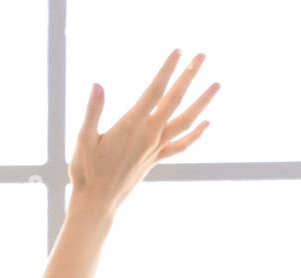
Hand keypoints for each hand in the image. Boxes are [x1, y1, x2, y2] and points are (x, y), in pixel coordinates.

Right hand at [70, 49, 219, 216]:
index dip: (167, 70)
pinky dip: (195, 134)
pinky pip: (181, 145)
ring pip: (185, 121)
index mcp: (131, 126)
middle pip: (175, 100)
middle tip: (201, 56)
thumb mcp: (83, 140)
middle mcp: (148, 135)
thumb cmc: (86, 172)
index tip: (178, 51)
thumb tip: (98, 85)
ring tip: (217, 85)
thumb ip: (93, 111)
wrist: (96, 202)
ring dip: (203, 102)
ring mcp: (155, 148)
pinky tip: (206, 123)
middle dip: (189, 76)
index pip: (155, 91)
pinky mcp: (155, 159)